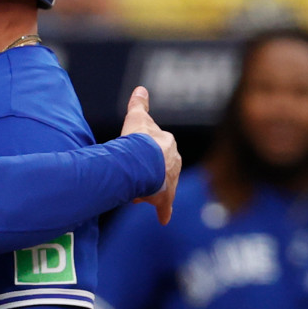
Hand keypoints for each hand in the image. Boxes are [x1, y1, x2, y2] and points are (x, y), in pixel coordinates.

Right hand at [121, 86, 180, 224]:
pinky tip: (163, 219)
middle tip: (135, 176)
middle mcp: (173, 163)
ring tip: (135, 194)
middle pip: (161, 169)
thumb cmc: (139, 139)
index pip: (158, 148)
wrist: (143, 161)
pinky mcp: (165, 197)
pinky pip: (164, 206)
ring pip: (161, 187)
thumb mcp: (136, 118)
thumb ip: (139, 104)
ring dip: (150, 190)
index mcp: (167, 144)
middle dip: (150, 174)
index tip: (134, 156)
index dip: (145, 152)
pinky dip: (163, 212)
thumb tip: (141, 88)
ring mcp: (170, 181)